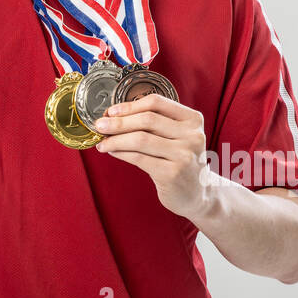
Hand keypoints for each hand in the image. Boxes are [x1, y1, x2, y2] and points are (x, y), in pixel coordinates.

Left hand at [93, 94, 210, 218]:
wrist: (197, 194)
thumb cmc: (180, 160)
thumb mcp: (177, 137)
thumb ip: (154, 124)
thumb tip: (113, 116)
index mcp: (192, 119)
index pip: (156, 102)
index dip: (130, 105)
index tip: (111, 111)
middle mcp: (192, 135)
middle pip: (147, 120)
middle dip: (118, 122)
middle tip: (100, 125)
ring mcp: (184, 155)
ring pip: (140, 139)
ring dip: (115, 139)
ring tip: (102, 142)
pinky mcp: (172, 174)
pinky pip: (138, 158)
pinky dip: (121, 153)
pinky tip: (112, 152)